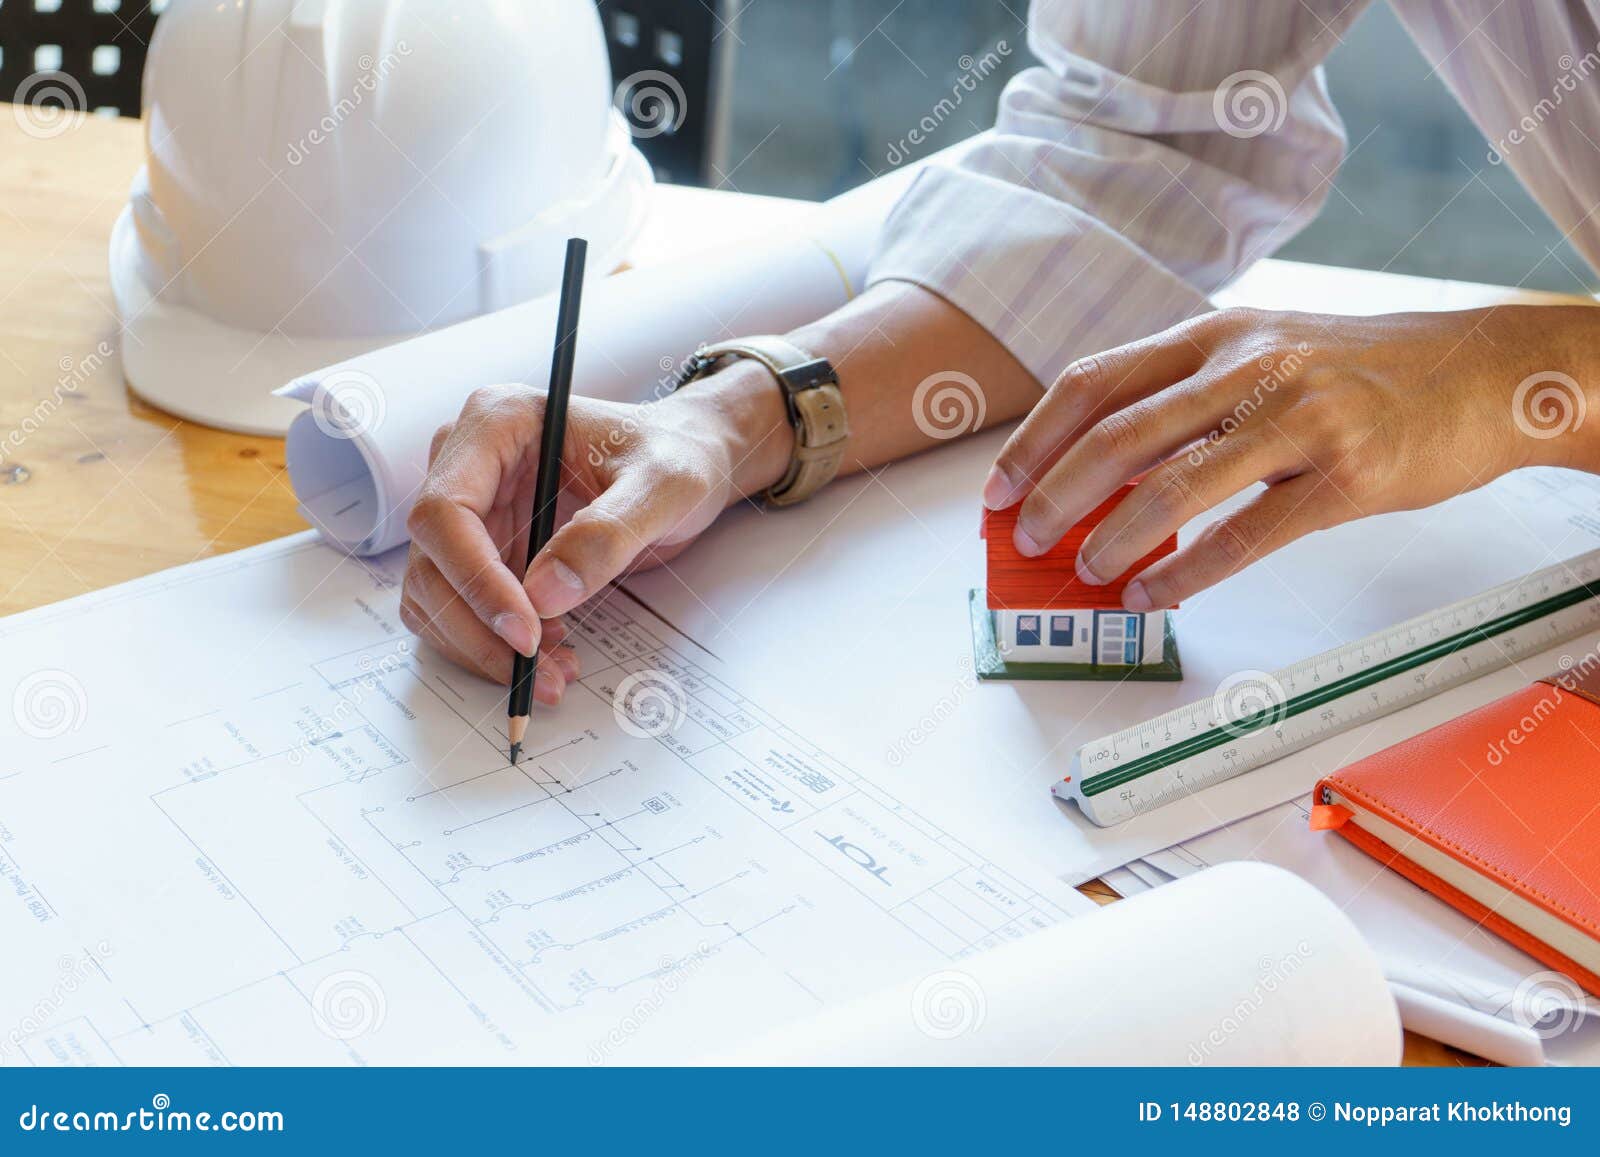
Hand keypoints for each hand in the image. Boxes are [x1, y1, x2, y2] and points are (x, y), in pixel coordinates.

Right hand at [401, 369, 788, 687]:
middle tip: (540, 673)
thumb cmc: (677, 454)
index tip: (525, 633)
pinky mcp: (484, 548)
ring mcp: (473, 508)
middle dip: (481, 629)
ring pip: (438, 595)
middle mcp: (470, 462)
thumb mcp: (662, 486)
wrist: (689, 460)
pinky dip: (493, 644)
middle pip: (433, 561)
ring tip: (554, 670)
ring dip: (484, 646)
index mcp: (497, 422)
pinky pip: (463, 608)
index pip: (445, 510)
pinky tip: (549, 653)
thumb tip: (543, 595)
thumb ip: (607, 534)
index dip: (476, 579)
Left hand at [983, 305, 1599, 608]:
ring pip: (1172, 487)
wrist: (1484, 372)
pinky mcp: (1344, 476)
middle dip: (1055, 495)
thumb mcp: (1265, 349)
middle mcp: (1247, 366)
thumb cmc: (1362, 370)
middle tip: (1026, 538)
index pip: (1095, 381)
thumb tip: (1100, 468)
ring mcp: (1297, 419)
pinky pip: (1246, 536)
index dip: (1034, 439)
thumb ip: (1189, 395)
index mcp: (1215, 335)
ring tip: (1087, 574)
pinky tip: (1156, 597)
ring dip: (1113, 541)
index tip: (999, 486)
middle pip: (1117, 435)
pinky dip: (1188, 574)